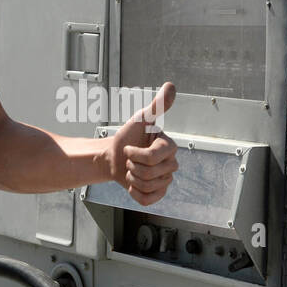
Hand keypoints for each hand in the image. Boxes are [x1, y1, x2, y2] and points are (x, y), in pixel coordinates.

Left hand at [108, 83, 178, 205]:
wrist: (114, 157)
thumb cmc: (127, 137)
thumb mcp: (140, 119)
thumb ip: (156, 106)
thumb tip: (171, 86)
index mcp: (169, 147)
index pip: (153, 158)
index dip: (135, 154)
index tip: (129, 147)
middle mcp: (172, 164)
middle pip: (150, 173)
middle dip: (132, 166)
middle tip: (130, 160)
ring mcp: (166, 180)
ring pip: (147, 186)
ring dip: (132, 178)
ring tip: (131, 170)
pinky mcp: (158, 194)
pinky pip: (148, 200)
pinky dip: (135, 193)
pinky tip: (132, 185)